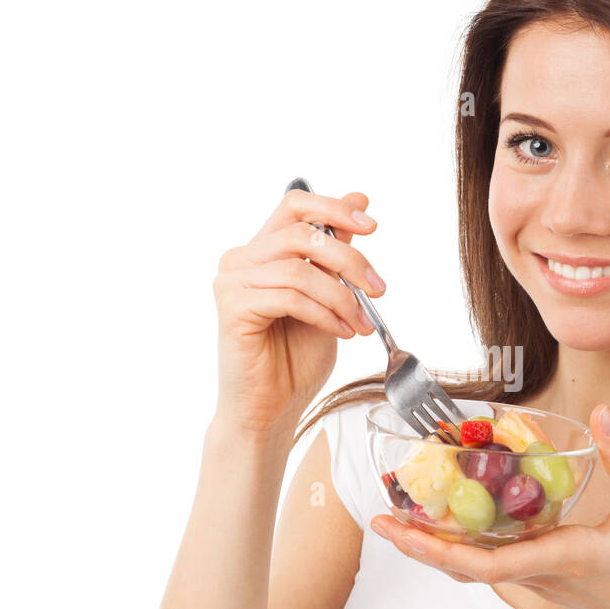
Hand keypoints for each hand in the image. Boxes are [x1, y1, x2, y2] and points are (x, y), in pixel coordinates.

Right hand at [210, 188, 384, 437]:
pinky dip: (324, 314)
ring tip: (360, 324)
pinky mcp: (233, 308)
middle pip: (302, 233)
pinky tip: (340, 332)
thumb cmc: (296, 358)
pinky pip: (290, 297)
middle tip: (377, 289)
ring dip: (341, 297)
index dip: (334, 208)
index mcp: (262, 250)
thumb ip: (337, 252)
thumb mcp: (330, 295)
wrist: (272, 409)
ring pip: (299, 269)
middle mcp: (241, 259)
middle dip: (350, 259)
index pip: (294, 204)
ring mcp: (232, 282)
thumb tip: (360, 199)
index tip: (372, 226)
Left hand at [370, 404, 609, 608]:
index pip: (490, 562)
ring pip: (475, 567)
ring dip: (435, 546)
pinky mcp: (545, 579)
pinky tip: (451, 521)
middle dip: (420, 546)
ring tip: (399, 517)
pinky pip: (493, 564)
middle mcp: (541, 575)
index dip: (441, 550)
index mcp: (563, 559)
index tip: (403, 532)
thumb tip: (602, 411)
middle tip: (378, 519)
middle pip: (465, 567)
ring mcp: (540, 581)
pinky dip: (463, 545)